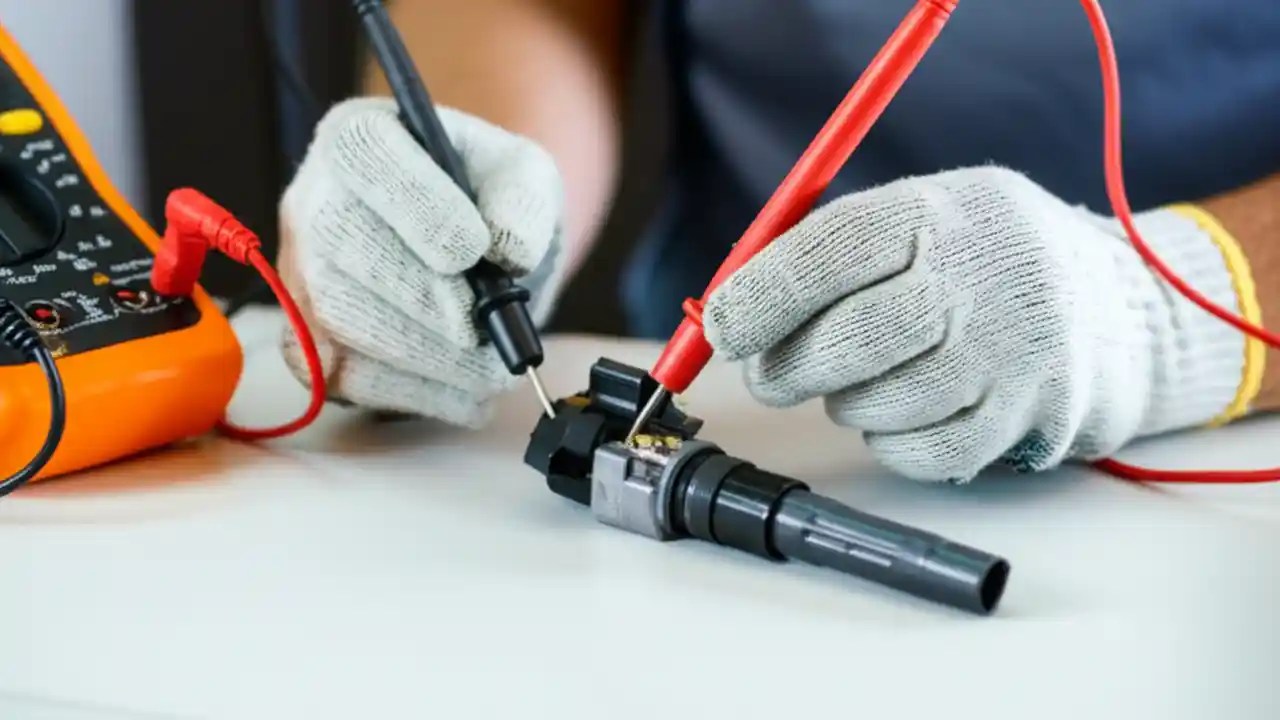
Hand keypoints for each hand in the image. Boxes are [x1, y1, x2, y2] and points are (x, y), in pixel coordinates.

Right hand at [277, 98, 565, 427]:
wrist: (474, 247)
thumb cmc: (490, 201)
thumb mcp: (525, 175)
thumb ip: (524, 199)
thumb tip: (507, 251)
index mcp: (360, 136)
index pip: (365, 156)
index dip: (417, 206)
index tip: (473, 251)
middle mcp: (313, 200)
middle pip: (343, 247)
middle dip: (424, 303)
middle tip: (486, 332)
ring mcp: (302, 274)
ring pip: (341, 320)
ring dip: (426, 357)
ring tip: (490, 370)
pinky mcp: (309, 341)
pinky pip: (342, 377)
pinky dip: (413, 393)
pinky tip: (465, 393)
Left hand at [704, 167, 1246, 481]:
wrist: (1115, 306)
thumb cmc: (979, 261)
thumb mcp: (918, 217)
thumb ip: (826, 252)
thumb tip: (722, 311)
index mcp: (942, 210)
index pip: (832, 248)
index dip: (762, 292)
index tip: (719, 325)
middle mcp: (986, 276)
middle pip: (852, 337)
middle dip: (786, 365)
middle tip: (765, 373)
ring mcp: (1015, 352)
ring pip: (881, 402)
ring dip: (846, 400)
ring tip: (861, 377)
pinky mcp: (1031, 417)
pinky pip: (924, 452)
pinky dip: (893, 440)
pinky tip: (904, 409)